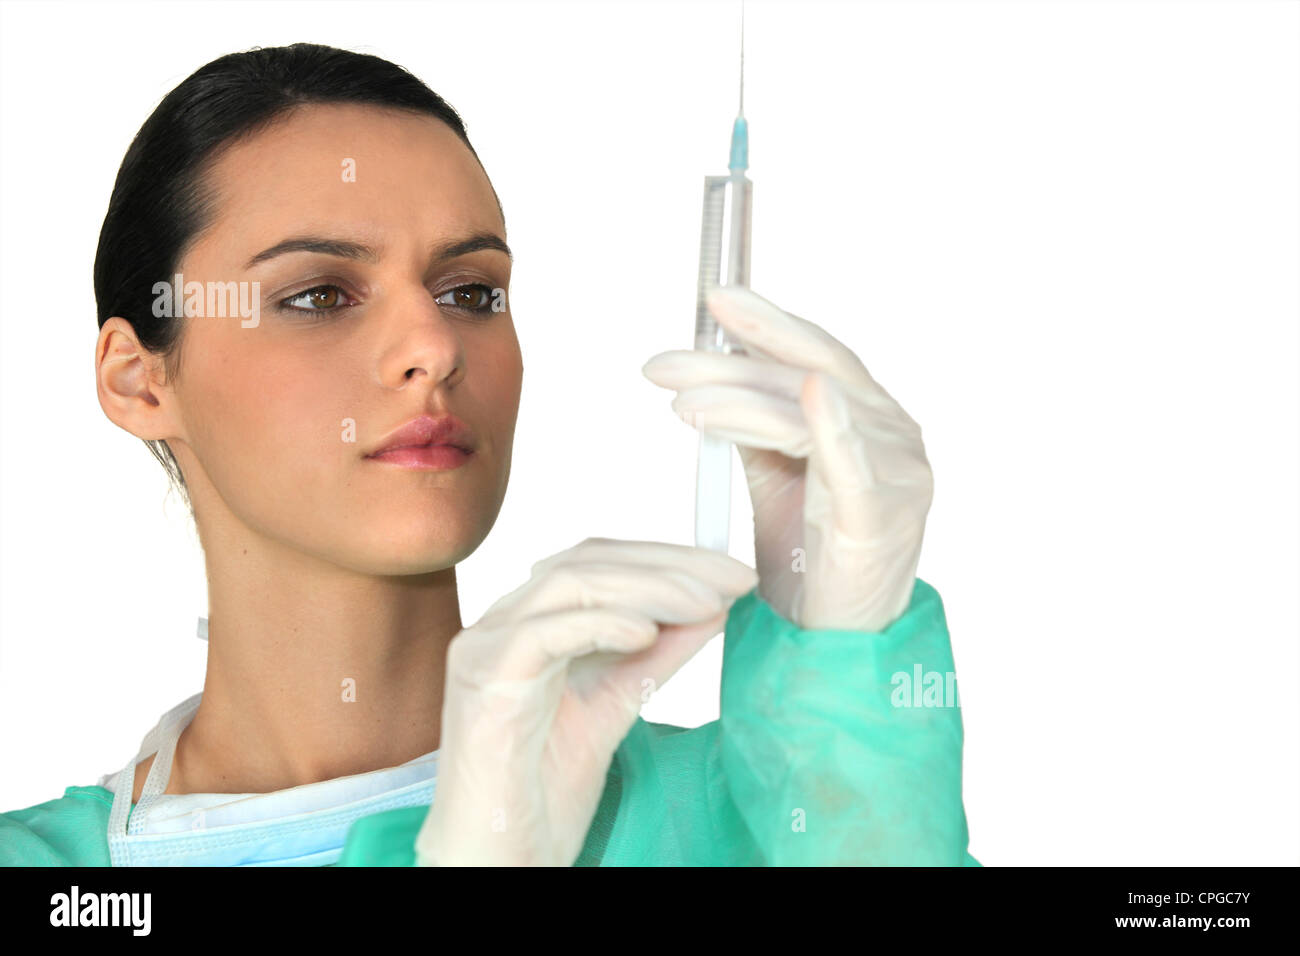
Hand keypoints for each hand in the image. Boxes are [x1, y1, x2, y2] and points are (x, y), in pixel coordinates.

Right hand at [415, 537, 756, 865]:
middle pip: (586, 563)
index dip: (666, 558)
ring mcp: (486, 648)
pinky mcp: (482, 681)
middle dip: (667, 565)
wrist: (498, 856)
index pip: (598, 563)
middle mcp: (501, 626)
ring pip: (568, 586)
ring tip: (704, 602)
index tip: (729, 572)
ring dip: (647, 587)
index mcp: (529, 624)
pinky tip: (645, 632)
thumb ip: (656, 656)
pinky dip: (600, 625)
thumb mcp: (616, 706)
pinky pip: (542, 633)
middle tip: (731, 578)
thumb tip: (712, 607)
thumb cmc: (541, 791)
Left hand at [642, 286, 933, 631]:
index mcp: (866, 416)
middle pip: (806, 373)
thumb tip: (712, 377)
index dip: (764, 325)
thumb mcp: (775, 474)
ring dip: (743, 402)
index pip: (811, 355)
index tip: (713, 301)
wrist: (833, 636)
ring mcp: (895, 470)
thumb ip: (756, 423)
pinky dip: (832, 425)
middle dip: (732, 361)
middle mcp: (891, 432)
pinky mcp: (882, 514)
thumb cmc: (811, 557)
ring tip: (683, 405)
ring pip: (811, 414)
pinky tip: (810, 392)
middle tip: (666, 362)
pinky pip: (854, 463)